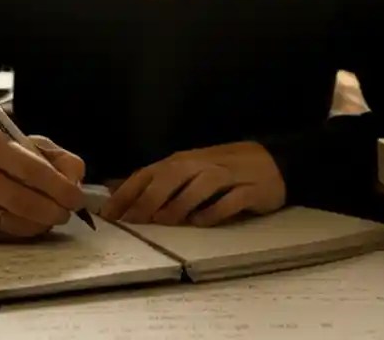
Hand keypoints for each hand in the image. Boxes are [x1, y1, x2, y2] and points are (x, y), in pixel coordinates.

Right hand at [0, 128, 86, 241]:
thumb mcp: (28, 145)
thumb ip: (59, 159)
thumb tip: (76, 182)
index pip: (30, 168)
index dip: (59, 187)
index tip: (77, 198)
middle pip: (20, 200)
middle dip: (52, 210)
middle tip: (67, 214)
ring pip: (12, 222)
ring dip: (40, 224)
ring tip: (50, 218)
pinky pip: (3, 236)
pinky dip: (24, 233)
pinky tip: (29, 224)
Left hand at [99, 142, 284, 226]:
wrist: (274, 162)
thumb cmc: (224, 170)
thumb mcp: (189, 172)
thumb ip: (159, 182)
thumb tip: (117, 191)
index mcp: (183, 161)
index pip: (149, 172)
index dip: (128, 192)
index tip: (109, 213)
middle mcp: (202, 164)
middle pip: (171, 176)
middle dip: (149, 198)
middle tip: (133, 220)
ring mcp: (227, 175)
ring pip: (199, 185)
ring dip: (179, 203)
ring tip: (163, 221)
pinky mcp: (250, 190)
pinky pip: (230, 200)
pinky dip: (214, 211)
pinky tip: (201, 222)